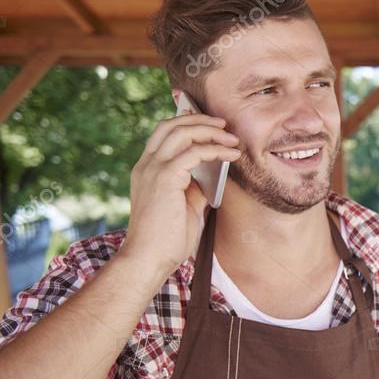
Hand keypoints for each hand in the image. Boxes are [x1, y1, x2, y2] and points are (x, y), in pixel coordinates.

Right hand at [121, 112, 241, 281]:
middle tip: (224, 124)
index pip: (164, 135)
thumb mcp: (186, 207)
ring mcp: (152, 170)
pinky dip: (215, 149)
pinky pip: (193, 152)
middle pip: (170, 125)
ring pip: (181, 132)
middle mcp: (146, 165)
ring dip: (210, 131)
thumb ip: (195, 188)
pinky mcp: (164, 178)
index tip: (212, 126)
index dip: (187, 124)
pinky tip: (231, 155)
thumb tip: (213, 176)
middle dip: (199, 119)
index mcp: (147, 170)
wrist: (149, 259)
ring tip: (232, 138)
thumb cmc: (167, 240)